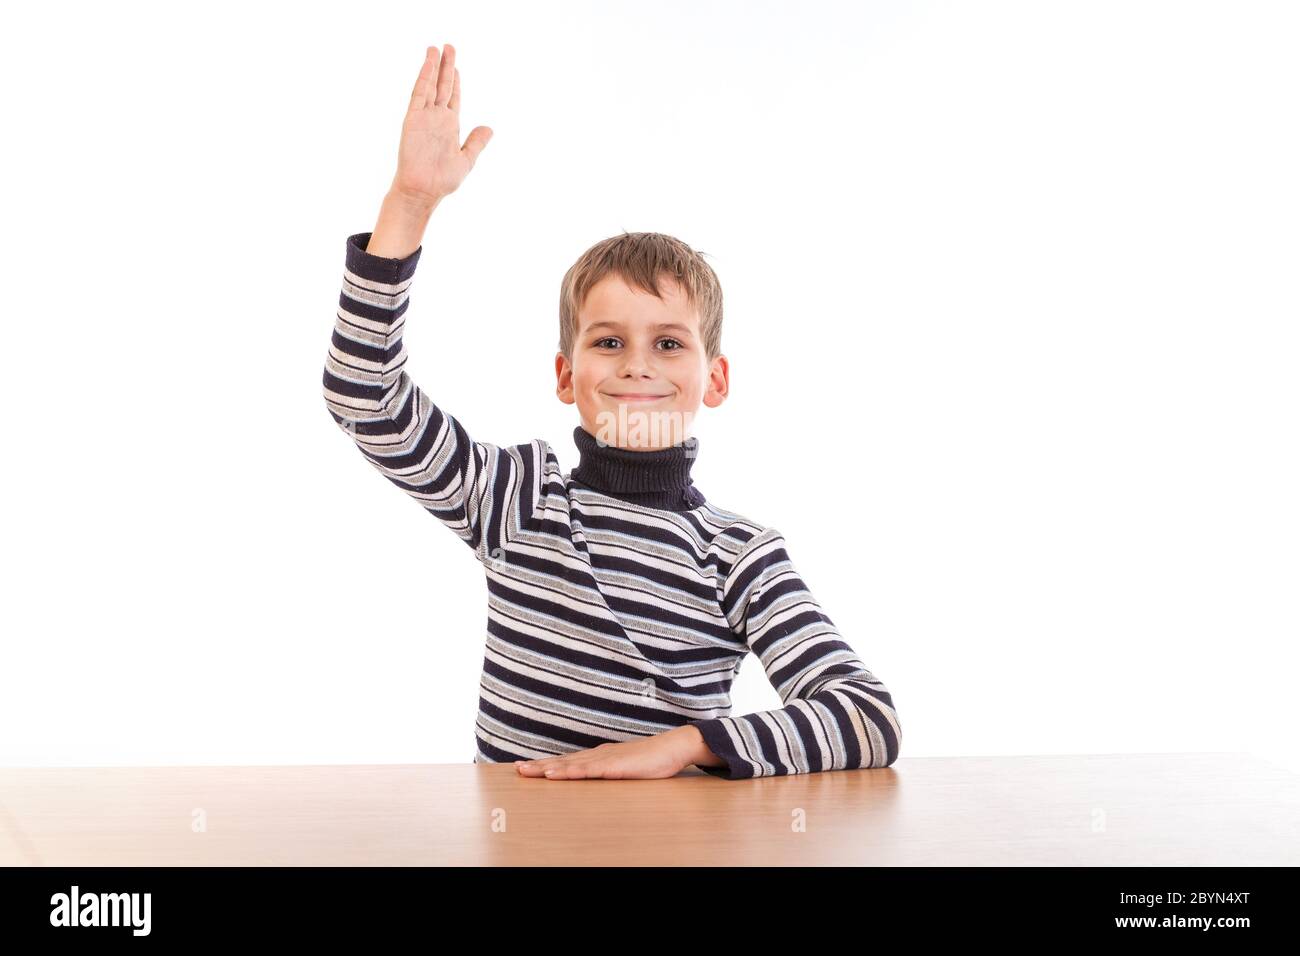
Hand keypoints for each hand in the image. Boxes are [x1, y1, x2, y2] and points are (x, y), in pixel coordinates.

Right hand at [390, 44, 492, 206]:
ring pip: (430, 86)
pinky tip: (429, 64)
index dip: (455, 81)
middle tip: (449, 46)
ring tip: (436, 48)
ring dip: (434, 67)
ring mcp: (424, 117)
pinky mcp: (413, 119)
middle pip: (442, 86)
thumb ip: (476, 142)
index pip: (453, 98)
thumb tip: (489, 128)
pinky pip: (419, 94)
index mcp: (449, 126)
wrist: (423, 190)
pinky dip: (424, 78)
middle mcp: (436, 118)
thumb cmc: (442, 180)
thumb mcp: (466, 159)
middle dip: (446, 67)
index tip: (456, 67)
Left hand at [515, 727, 706, 779]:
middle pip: (563, 761)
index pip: (567, 761)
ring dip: (548, 768)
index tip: (526, 766)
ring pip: (571, 765)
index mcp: (599, 756)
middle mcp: (597, 755)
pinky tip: (557, 774)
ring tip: (529, 772)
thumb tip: (595, 777)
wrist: (673, 747)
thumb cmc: (651, 760)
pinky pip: (588, 770)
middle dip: (539, 765)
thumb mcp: (625, 768)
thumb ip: (609, 771)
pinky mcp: (615, 766)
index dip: (546, 764)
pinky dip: (570, 772)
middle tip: (517, 769)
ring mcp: (605, 759)